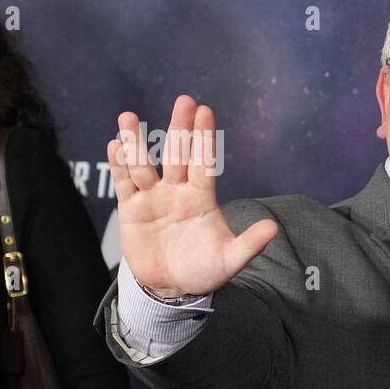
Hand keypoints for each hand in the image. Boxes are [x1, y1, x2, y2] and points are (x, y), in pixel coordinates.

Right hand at [108, 94, 277, 295]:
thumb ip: (249, 244)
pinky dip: (119, 165)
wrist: (171, 288)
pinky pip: (123, 183)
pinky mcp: (131, 208)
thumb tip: (274, 228)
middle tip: (184, 100)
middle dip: (180, 128)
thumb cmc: (203, 271)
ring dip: (137, 142)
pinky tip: (115, 145)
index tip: (206, 111)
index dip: (205, 139)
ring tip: (129, 118)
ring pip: (144, 164)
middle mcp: (177, 191)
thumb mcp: (229, 260)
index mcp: (201, 198)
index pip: (204, 163)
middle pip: (177, 154)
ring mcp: (153, 197)